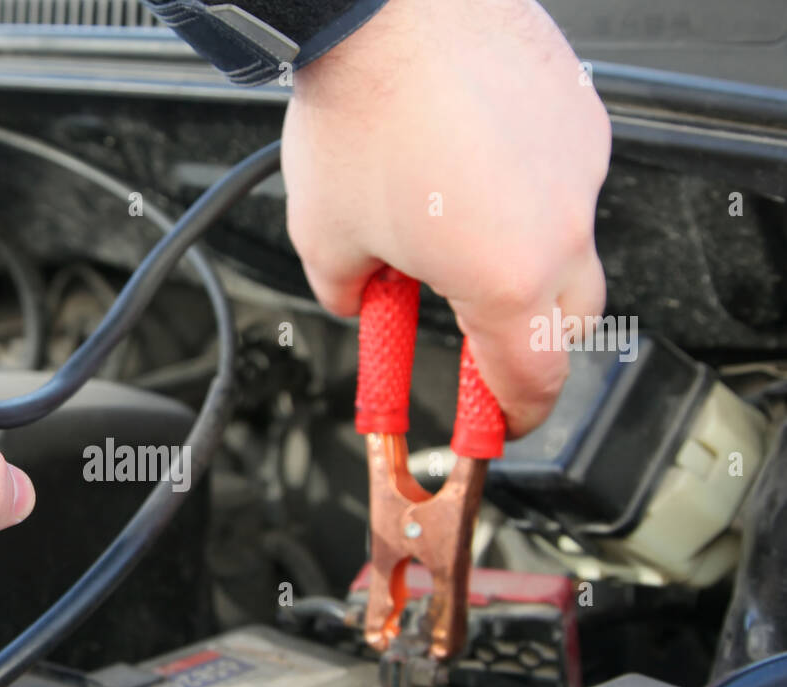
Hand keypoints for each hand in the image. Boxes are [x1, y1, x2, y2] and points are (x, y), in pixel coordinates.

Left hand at [282, 0, 610, 435]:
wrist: (386, 3)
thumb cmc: (360, 110)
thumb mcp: (326, 236)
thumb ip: (351, 296)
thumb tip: (359, 303)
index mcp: (507, 278)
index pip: (535, 382)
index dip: (512, 419)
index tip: (494, 426)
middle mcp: (560, 225)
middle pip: (571, 324)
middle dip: (526, 349)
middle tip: (477, 351)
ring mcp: (579, 165)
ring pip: (566, 245)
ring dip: (518, 263)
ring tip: (445, 233)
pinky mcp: (579, 113)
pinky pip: (562, 179)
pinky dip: (523, 195)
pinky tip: (466, 170)